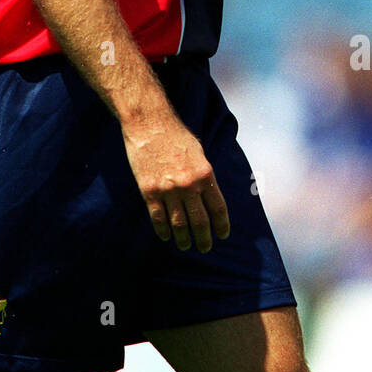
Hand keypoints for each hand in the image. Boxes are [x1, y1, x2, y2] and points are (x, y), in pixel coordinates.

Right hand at [121, 115, 230, 251]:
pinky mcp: (149, 191)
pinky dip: (163, 230)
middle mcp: (189, 185)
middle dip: (204, 238)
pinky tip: (166, 236)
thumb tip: (207, 194)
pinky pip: (158, 218)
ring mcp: (168, 190)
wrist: (149, 123)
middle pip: (200, 221)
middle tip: (205, 248)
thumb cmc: (175, 134)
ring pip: (179, 224)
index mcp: (205, 174)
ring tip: (185, 245)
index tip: (222, 235)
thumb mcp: (198, 152)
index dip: (222, 225)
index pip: (218, 208)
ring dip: (183, 238)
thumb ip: (203, 175)